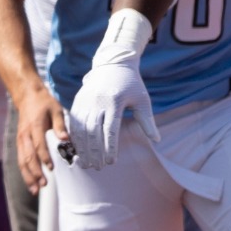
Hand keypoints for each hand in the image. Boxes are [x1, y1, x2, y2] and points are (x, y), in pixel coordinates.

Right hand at [14, 86, 69, 193]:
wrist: (27, 97)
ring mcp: (21, 139)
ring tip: (35, 190)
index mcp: (35, 126)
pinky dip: (25, 172)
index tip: (51, 169)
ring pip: (22, 161)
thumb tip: (66, 139)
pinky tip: (31, 183)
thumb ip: (60, 125)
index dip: (44, 157)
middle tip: (44, 185)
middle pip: (28, 156)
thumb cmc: (44, 103)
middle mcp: (25, 134)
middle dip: (35, 172)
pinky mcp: (20, 143)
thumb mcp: (56, 109)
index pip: (39, 144)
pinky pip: (21, 160)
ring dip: (28, 176)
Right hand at [68, 10, 159, 170]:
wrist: (113, 63)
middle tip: (98, 167)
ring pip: (81, 128)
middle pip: (93, 132)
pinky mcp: (78, 100)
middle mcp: (97, 101)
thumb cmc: (131, 84)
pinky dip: (74, 137)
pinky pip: (74, 122)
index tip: (111, 162)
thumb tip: (156, 140)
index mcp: (114, 100)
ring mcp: (85, 100)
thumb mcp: (142, 100)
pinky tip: (78, 150)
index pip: (110, 129)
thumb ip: (147, 120)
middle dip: (95, 152)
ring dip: (83, 148)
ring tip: (87, 163)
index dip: (109, 147)